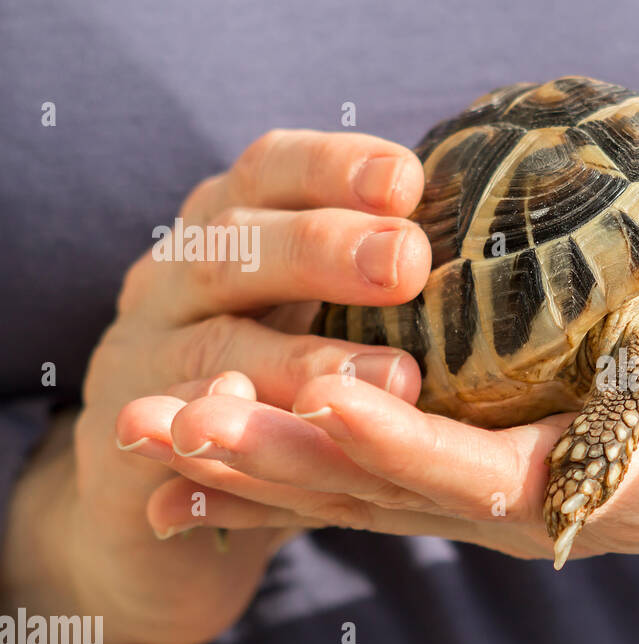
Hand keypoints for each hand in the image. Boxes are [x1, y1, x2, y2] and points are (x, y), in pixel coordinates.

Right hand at [1, 129, 433, 643]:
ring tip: (396, 377)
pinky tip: (265, 433)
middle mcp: (182, 274)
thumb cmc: (271, 364)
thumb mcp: (313, 299)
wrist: (153, 474)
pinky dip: (215, 432)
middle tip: (409, 262)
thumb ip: (378, 264)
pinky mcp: (129, 440)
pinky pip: (174, 434)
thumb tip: (504, 218)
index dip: (336, 169)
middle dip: (325, 249)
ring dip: (300, 359)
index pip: (275, 170)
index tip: (409, 178)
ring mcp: (146, 354)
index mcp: (234, 221)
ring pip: (217, 346)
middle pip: (241, 244)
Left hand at [115, 310, 638, 567]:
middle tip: (168, 416)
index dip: (413, 447)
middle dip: (287, 461)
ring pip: (374, 485)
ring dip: (264, 460)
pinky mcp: (502, 466)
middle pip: (402, 492)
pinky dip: (296, 462)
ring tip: (154, 427)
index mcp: (626, 489)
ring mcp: (519, 491)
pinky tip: (216, 452)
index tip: (320, 392)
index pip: (500, 479)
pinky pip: (385, 474)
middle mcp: (554, 504)